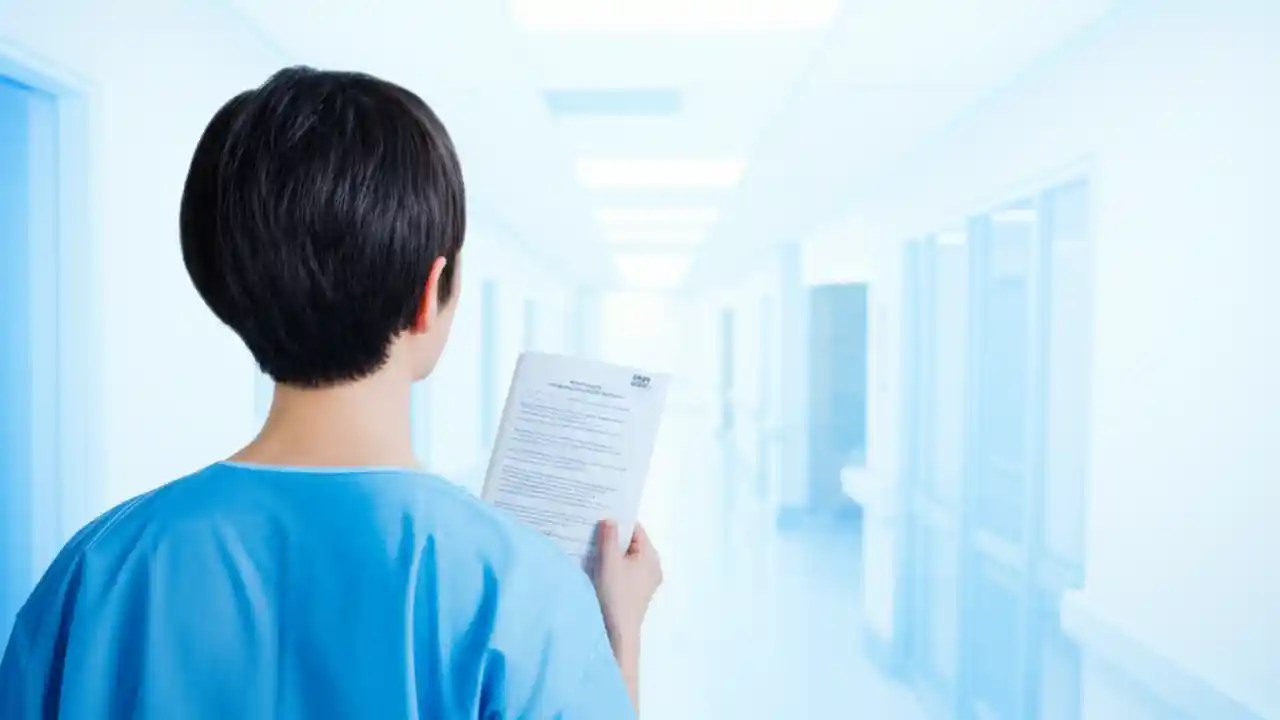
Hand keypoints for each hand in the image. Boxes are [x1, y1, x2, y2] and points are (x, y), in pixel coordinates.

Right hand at [590, 519, 661, 706]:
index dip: (619, 522)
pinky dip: (612, 567)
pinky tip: (596, 566)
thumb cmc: (616, 595)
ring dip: (611, 553)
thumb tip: (609, 519)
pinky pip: (624, 572)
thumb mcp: (610, 563)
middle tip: (591, 529)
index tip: (599, 516)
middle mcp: (652, 568)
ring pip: (626, 559)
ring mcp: (645, 582)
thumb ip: (609, 538)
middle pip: (632, 544)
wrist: (619, 635)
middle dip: (613, 537)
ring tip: (590, 545)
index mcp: (651, 557)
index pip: (636, 530)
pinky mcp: (635, 594)